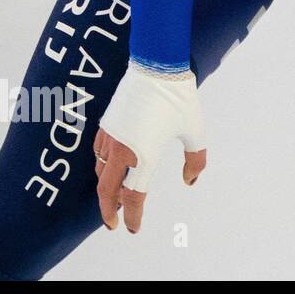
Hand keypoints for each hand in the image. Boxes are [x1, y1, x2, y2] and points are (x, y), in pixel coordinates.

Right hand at [95, 61, 206, 232]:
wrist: (156, 65)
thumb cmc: (180, 97)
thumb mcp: (196, 130)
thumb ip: (195, 159)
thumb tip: (190, 181)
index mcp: (144, 155)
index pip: (132, 196)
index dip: (133, 216)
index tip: (133, 228)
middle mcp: (123, 149)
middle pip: (106, 191)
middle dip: (108, 211)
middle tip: (113, 224)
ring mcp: (110, 136)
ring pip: (101, 172)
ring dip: (106, 189)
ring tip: (116, 197)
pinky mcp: (106, 123)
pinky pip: (99, 153)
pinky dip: (102, 168)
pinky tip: (111, 167)